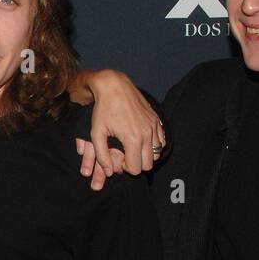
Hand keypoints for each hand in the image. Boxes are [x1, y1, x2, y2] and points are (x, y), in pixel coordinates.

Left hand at [77, 68, 166, 189]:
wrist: (114, 86)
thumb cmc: (103, 110)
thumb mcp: (96, 133)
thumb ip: (101, 155)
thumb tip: (110, 172)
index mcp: (132, 139)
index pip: (135, 169)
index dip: (125, 168)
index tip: (118, 158)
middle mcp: (147, 134)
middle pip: (148, 165)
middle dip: (137, 164)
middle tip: (126, 154)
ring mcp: (154, 127)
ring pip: (157, 154)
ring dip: (146, 155)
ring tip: (133, 147)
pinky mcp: (156, 120)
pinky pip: (162, 141)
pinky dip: (154, 145)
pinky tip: (141, 139)